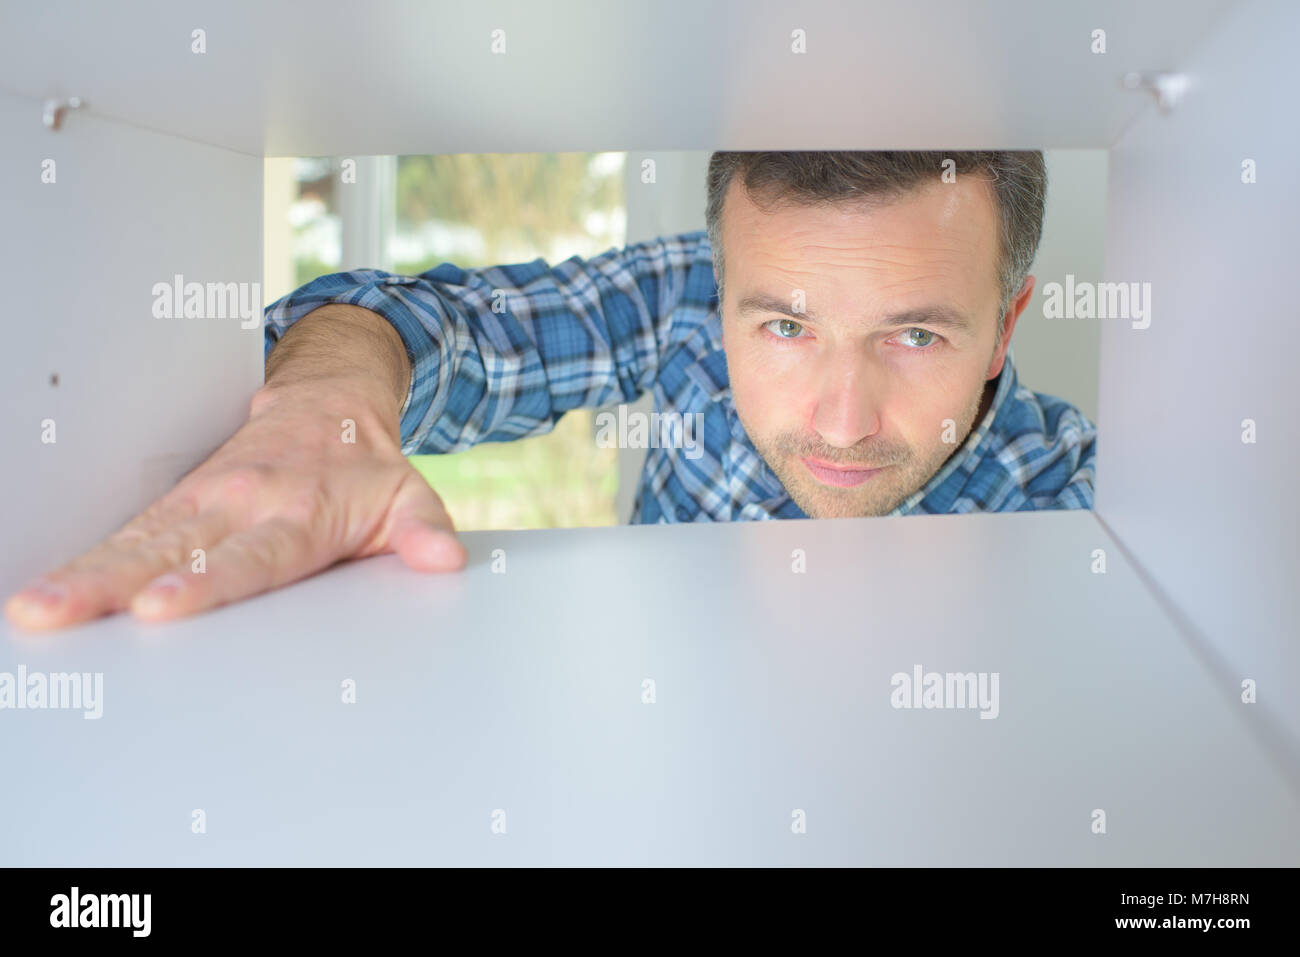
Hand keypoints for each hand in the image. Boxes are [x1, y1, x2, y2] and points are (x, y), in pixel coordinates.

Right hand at [3, 378, 465, 630]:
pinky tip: (44, 592)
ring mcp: (203, 499)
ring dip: (82, 572)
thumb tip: (444, 560)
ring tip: (36, 607)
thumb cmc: (365, 465)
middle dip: (112, 581)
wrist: (331, 403)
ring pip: (136, 539)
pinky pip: (126, 531)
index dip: (204, 582)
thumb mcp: (408, 495)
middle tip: (59, 611)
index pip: (249, 556)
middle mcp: (242, 502)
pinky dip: (83, 559)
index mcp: (300, 509)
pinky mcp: (178, 500)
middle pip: (171, 549)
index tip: (158, 604)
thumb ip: (424, 531)